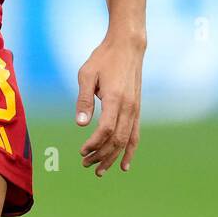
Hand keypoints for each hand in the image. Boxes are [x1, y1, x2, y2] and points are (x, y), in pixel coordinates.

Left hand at [75, 34, 143, 175]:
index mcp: (115, 98)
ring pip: (126, 141)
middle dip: (101, 156)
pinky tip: (124, 165)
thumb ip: (84, 100)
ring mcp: (135, 109)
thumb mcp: (87, 74)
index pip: (106, 130)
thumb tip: (80, 125)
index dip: (94, 144)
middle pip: (116, 140)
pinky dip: (130, 151)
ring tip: (100, 170)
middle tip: (85, 164)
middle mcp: (128, 107)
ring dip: (113, 158)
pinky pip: (135, 135)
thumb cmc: (104, 58)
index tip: (81, 151)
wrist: (128, 46)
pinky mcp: (137, 109)